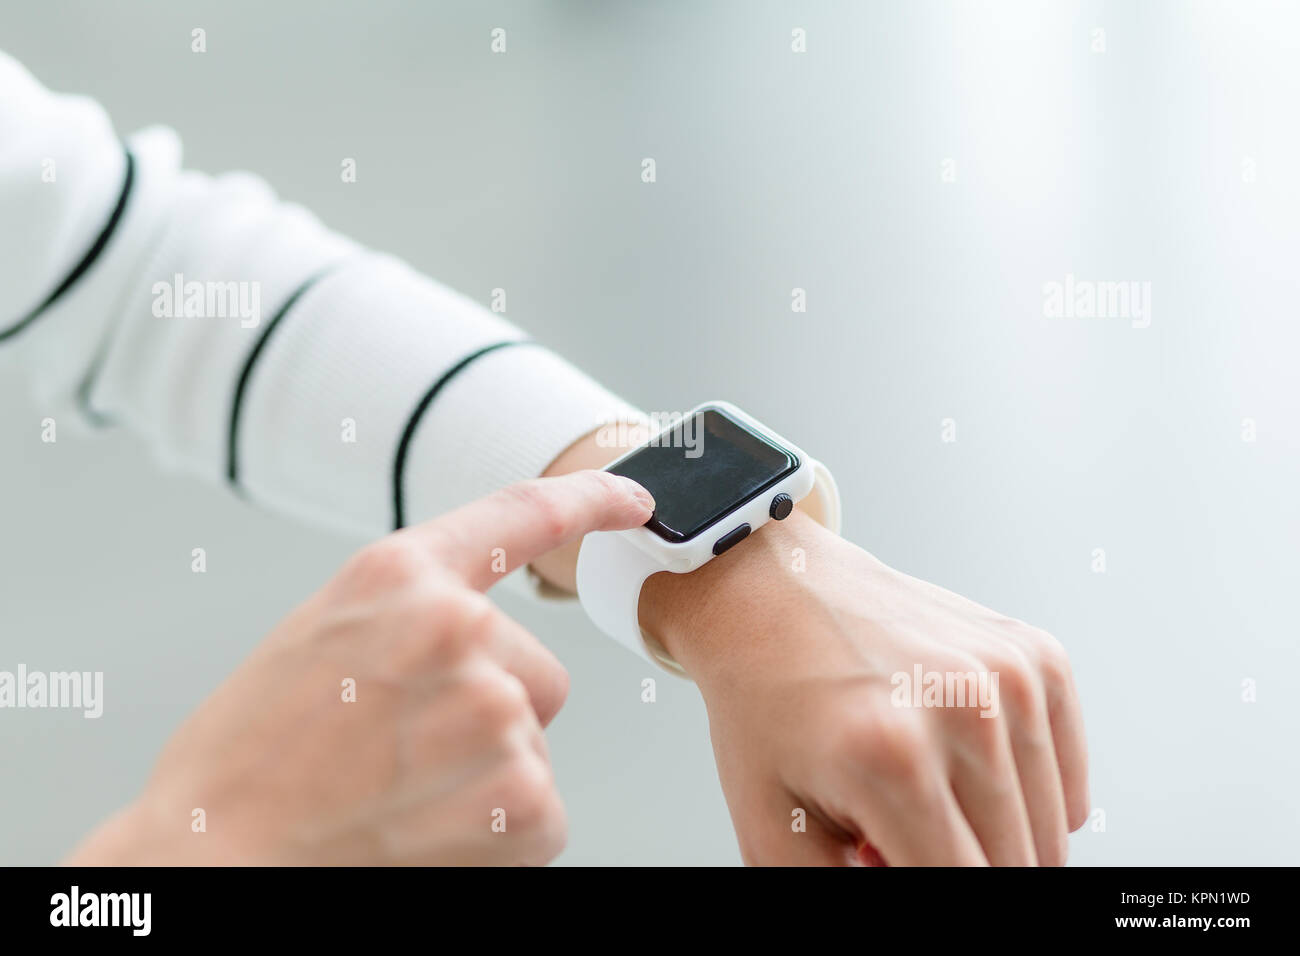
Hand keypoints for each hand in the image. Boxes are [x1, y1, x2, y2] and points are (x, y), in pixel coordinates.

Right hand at [67, 470, 653, 865]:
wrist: (212, 858)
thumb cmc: (251, 755)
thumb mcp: (321, 634)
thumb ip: (410, 608)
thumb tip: (484, 621)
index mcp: (399, 574)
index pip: (522, 513)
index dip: (591, 501)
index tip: (635, 497)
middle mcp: (455, 626)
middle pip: (536, 670)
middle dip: (490, 709)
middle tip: (400, 747)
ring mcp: (492, 709)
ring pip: (533, 740)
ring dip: (485, 773)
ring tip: (399, 792)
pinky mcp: (520, 794)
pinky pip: (540, 809)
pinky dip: (498, 834)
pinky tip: (428, 833)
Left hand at [640, 509, 1088, 865]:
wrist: (772, 596)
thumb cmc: (768, 704)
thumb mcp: (773, 828)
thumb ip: (839, 896)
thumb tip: (911, 916)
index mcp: (891, 758)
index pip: (965, 888)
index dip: (930, 893)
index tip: (894, 863)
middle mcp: (963, 708)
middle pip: (1014, 865)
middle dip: (952, 863)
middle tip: (889, 830)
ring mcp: (1008, 675)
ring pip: (1049, 833)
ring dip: (989, 836)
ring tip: (918, 796)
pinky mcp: (1036, 656)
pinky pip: (1068, 782)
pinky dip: (1024, 797)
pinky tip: (961, 770)